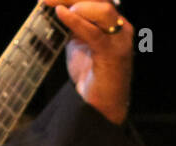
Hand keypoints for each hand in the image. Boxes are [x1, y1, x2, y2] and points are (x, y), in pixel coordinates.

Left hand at [43, 1, 133, 124]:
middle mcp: (120, 26)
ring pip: (103, 9)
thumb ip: (72, 25)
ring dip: (76, 4)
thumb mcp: (77, 43)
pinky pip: (95, 33)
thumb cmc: (90, 76)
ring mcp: (120, 39)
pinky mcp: (114, 54)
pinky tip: (61, 14)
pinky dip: (77, 21)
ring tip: (54, 6)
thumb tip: (54, 8)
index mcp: (112, 22)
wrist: (100, 105)